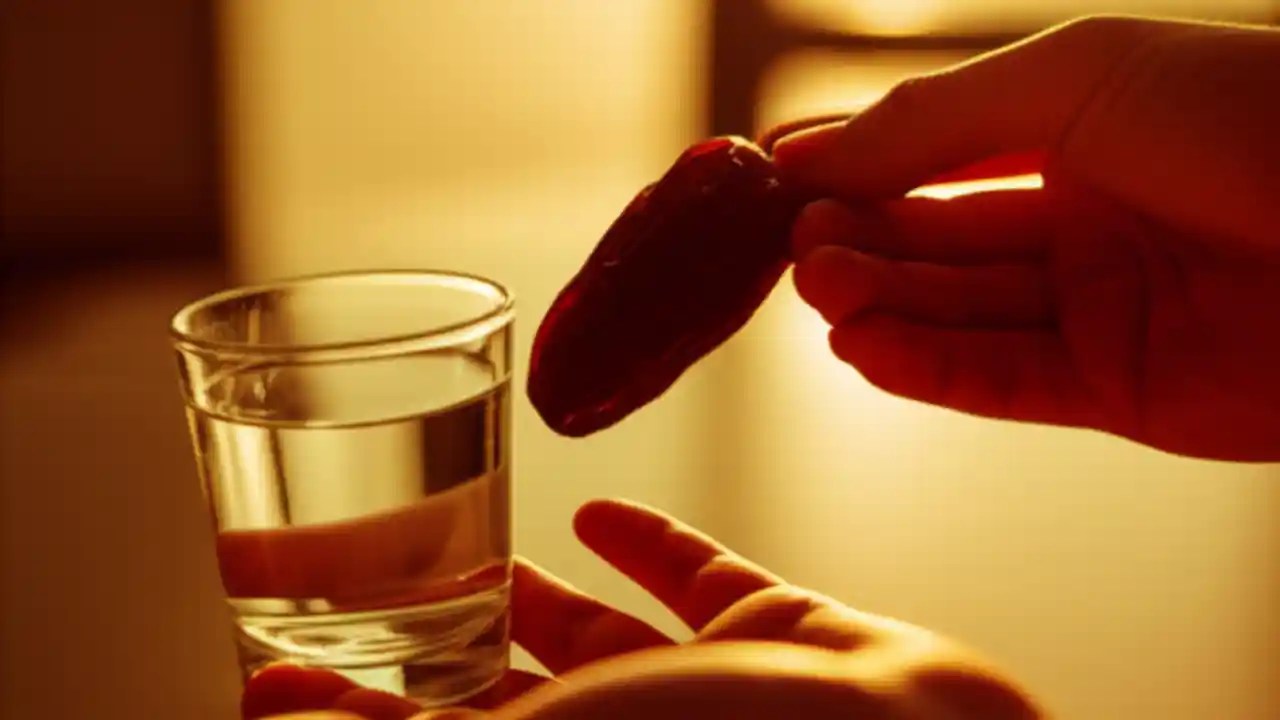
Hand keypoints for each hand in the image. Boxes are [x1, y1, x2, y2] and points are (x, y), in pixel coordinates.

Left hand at [243, 499, 1042, 718]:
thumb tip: (267, 712)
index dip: (348, 712)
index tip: (277, 673)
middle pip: (504, 699)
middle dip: (438, 653)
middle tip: (377, 597)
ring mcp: (709, 696)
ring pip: (599, 644)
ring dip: (534, 599)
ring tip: (477, 557)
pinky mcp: (779, 636)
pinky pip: (702, 583)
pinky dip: (649, 547)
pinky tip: (602, 514)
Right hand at [769, 16, 1279, 461]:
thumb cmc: (1252, 116)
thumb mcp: (1075, 79)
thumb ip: (935, 121)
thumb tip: (814, 150)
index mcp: (1081, 129)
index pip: (938, 153)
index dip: (857, 164)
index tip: (778, 176)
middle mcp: (1083, 219)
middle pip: (938, 239)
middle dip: (861, 240)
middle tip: (795, 246)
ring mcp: (1098, 308)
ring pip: (957, 313)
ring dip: (880, 305)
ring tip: (820, 293)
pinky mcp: (1115, 389)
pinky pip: (998, 380)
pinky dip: (927, 368)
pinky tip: (864, 348)